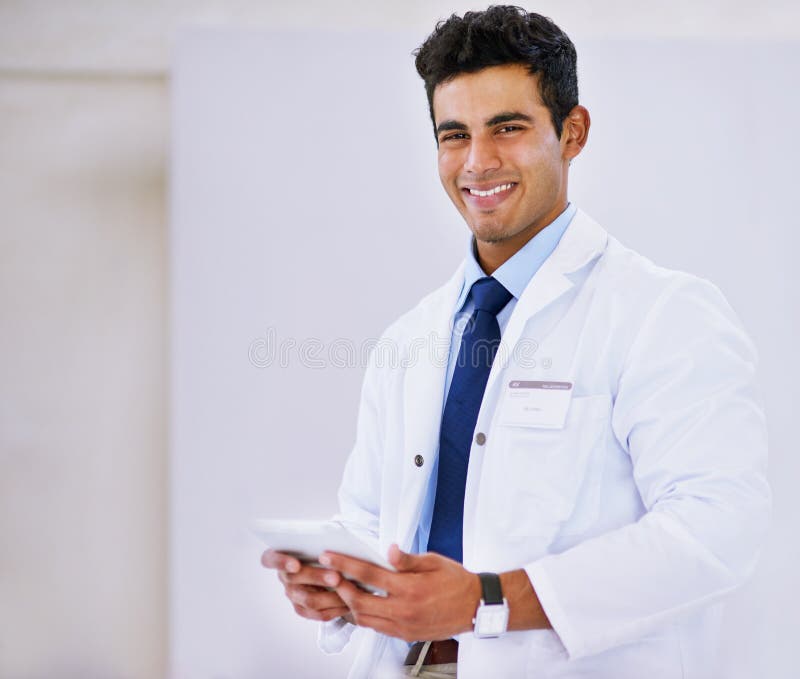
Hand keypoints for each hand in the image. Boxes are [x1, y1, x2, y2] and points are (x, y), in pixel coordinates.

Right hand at [261, 549, 350, 622]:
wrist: (329, 565)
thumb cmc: (321, 545)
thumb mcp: (318, 539)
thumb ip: (320, 542)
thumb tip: (335, 540)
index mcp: (278, 555)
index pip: (270, 559)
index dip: (281, 563)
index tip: (295, 565)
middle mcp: (283, 575)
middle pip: (295, 579)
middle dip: (317, 577)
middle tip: (335, 577)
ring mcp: (292, 594)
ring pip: (309, 599)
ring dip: (329, 595)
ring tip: (347, 590)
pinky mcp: (304, 609)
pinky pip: (318, 613)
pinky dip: (335, 608)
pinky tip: (349, 602)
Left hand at [319, 544, 480, 642]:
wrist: (474, 608)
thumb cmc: (455, 581)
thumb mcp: (434, 561)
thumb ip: (408, 559)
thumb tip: (388, 550)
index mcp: (410, 588)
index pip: (369, 574)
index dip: (345, 564)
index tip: (328, 557)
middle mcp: (404, 610)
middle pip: (359, 601)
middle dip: (340, 588)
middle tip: (328, 576)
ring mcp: (403, 626)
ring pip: (365, 619)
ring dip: (350, 604)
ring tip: (342, 590)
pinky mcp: (405, 635)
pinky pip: (377, 628)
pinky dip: (364, 616)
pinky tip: (361, 604)